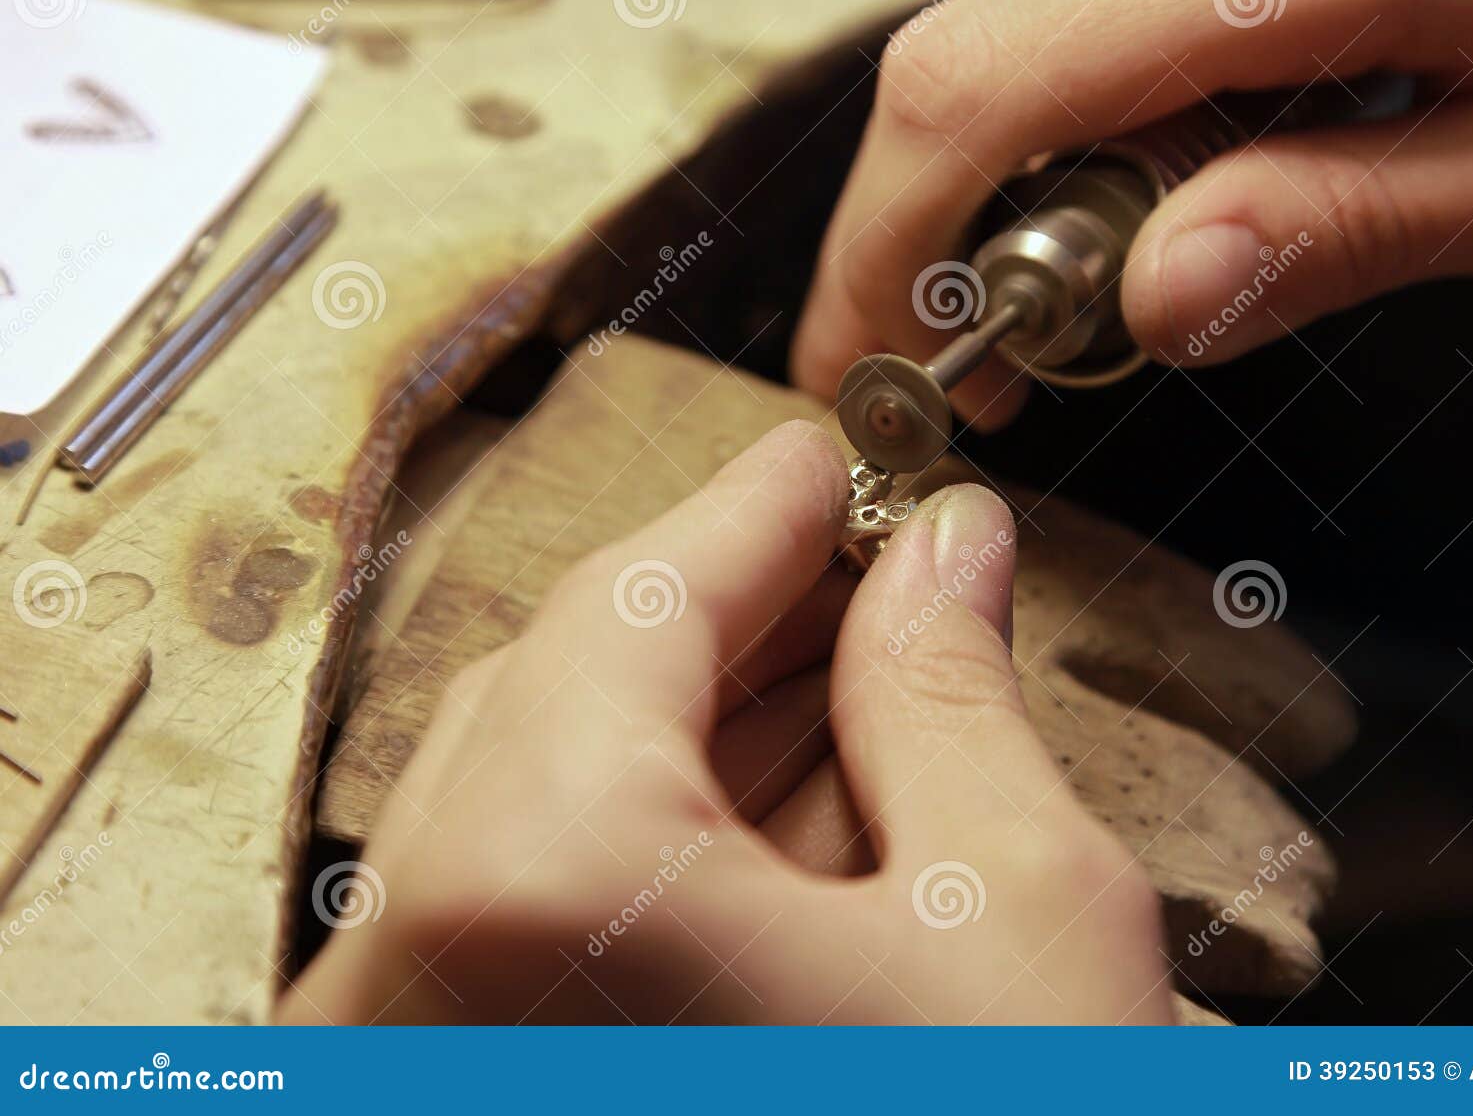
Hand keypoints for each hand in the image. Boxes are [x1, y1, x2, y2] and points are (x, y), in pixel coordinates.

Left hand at [280, 422, 1170, 1024]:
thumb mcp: (1016, 918)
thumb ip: (956, 693)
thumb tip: (945, 553)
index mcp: (542, 880)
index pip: (642, 594)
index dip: (763, 504)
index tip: (836, 453)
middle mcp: (422, 964)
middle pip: (582, 687)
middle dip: (742, 611)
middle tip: (872, 560)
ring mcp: (424, 1044)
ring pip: (562, 799)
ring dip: (716, 720)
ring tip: (860, 668)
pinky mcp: (468, 1080)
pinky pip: (550, 911)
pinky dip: (672, 837)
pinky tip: (798, 802)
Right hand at [792, 0, 1472, 420]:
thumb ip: (1363, 225)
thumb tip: (1156, 295)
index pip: (979, 90)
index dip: (880, 251)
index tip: (867, 363)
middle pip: (962, 52)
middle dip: (938, 232)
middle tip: (1003, 358)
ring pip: (1001, 9)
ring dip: (1008, 162)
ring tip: (1111, 253)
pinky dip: (1065, 86)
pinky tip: (1154, 149)